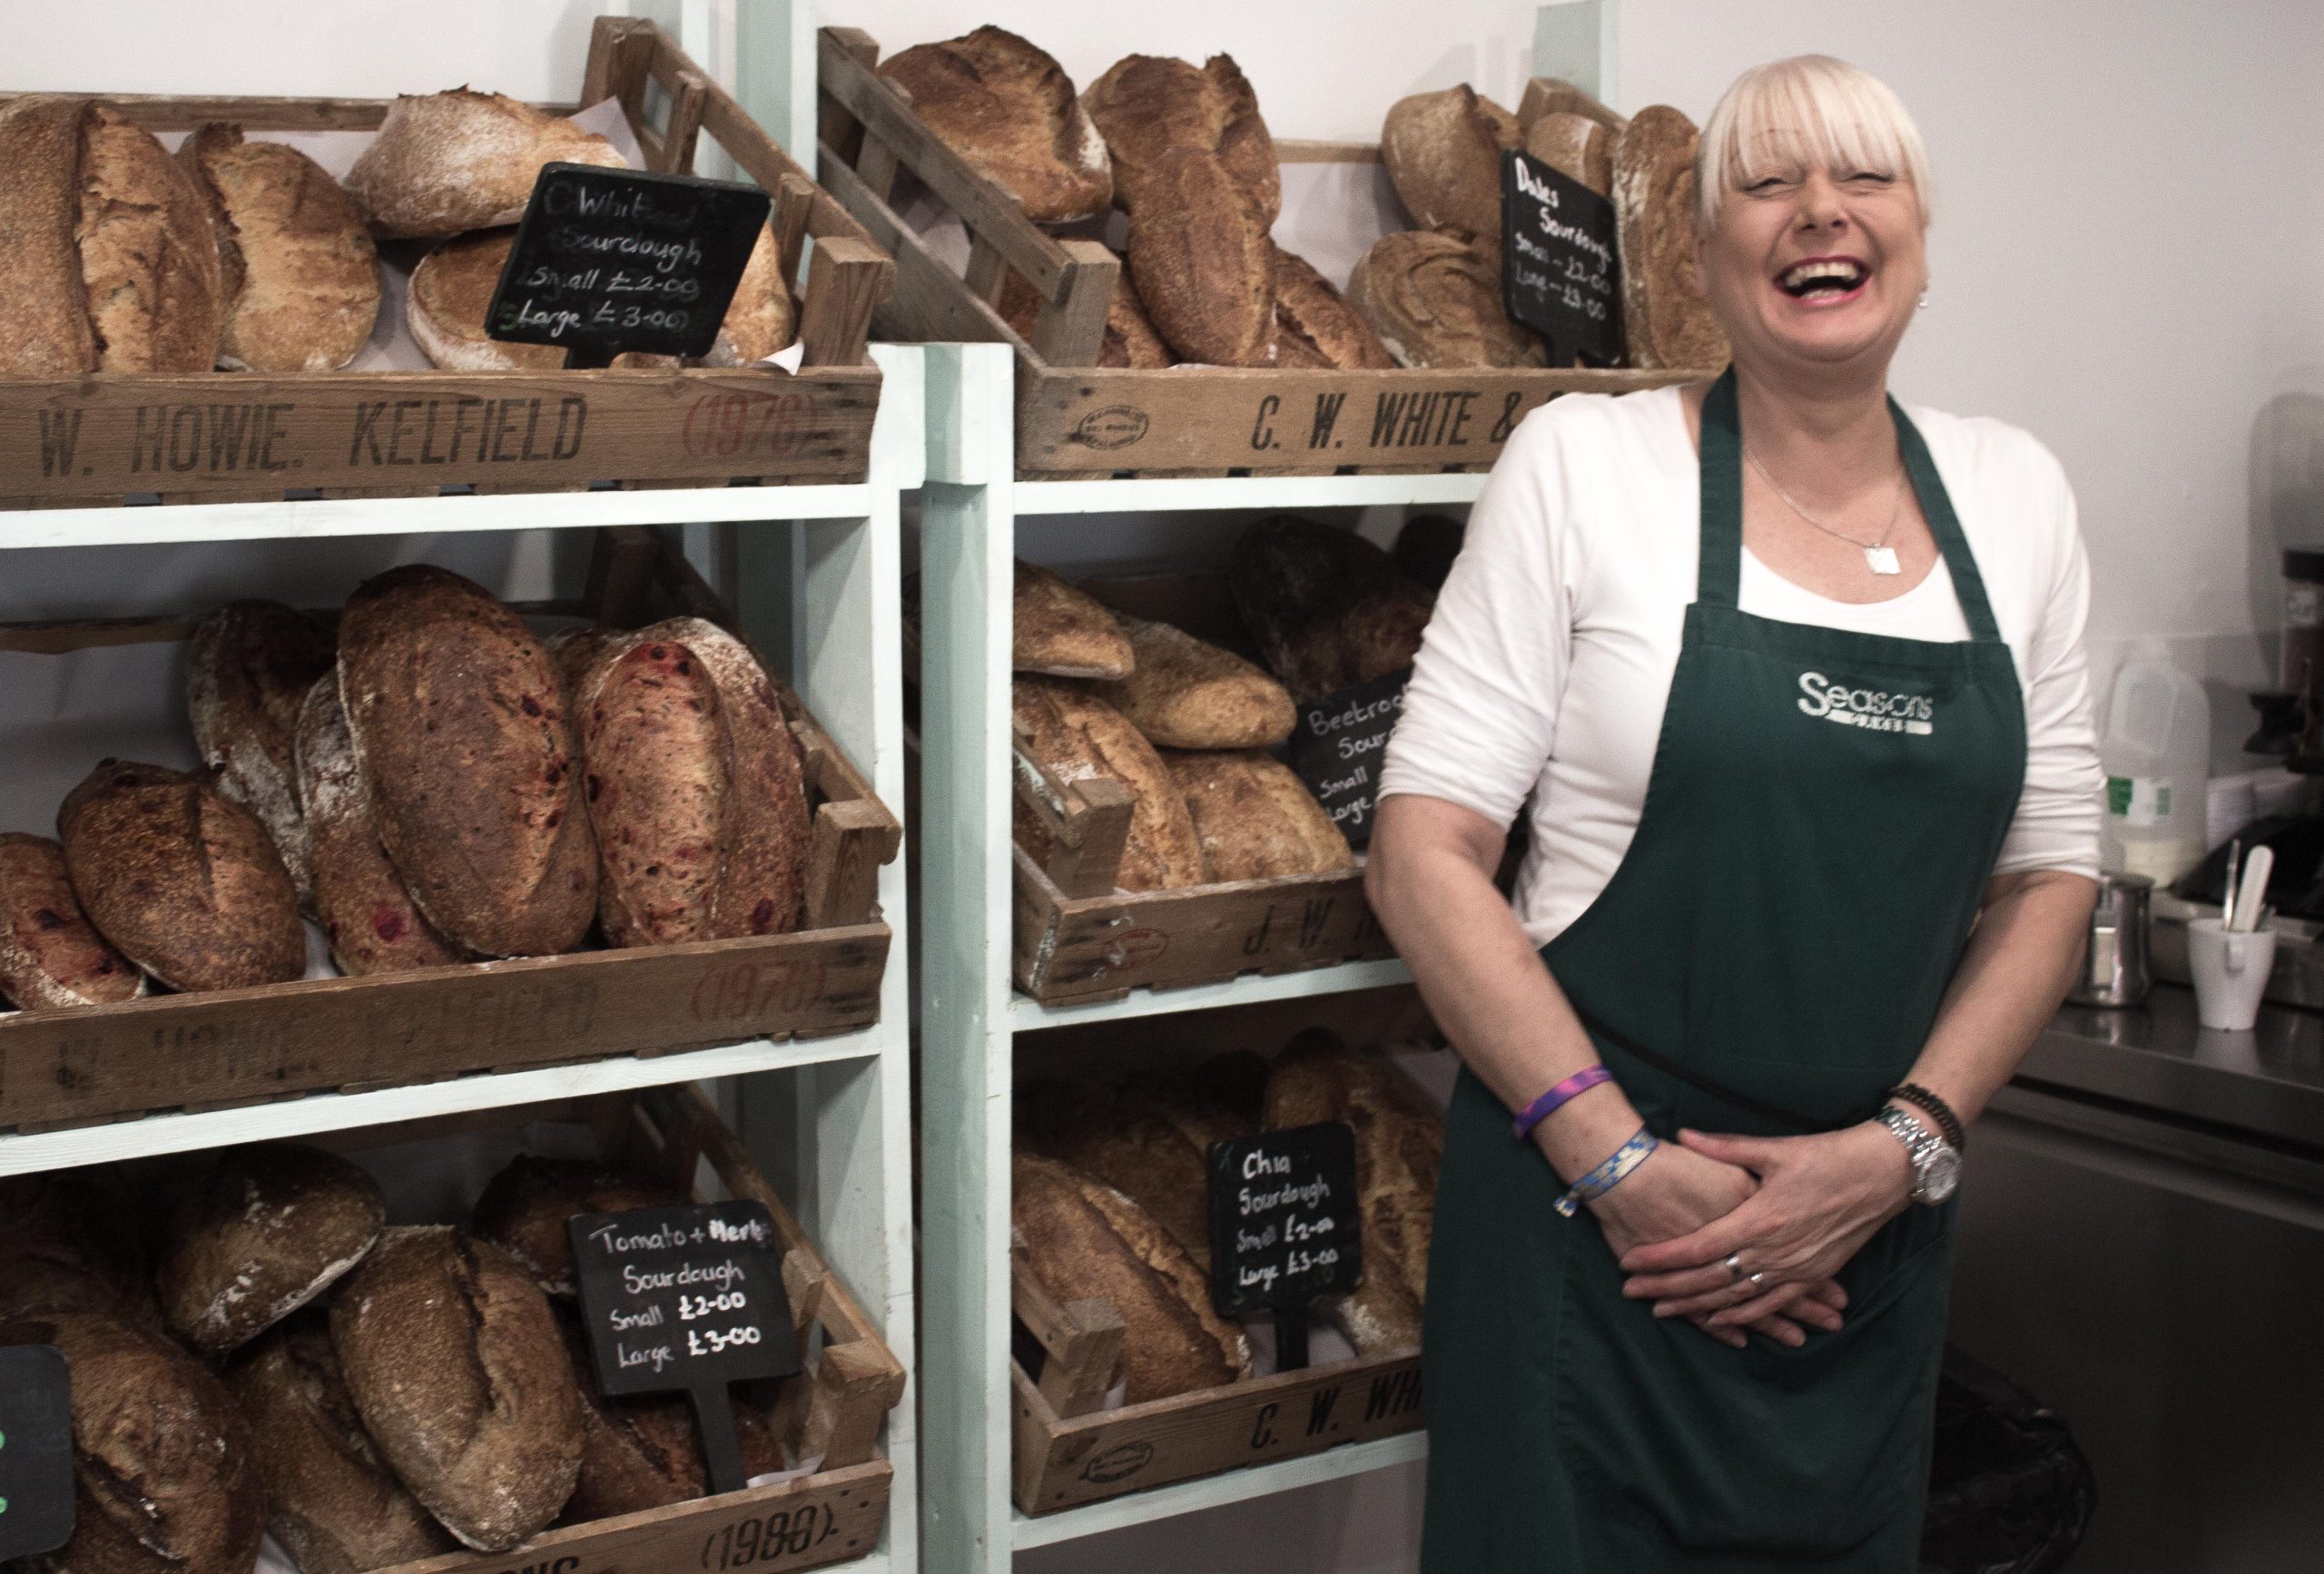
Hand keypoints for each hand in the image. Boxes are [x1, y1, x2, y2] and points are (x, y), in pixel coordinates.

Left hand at [1583, 1137, 1846, 1349]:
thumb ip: (1724, 1148)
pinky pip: (1771, 1303)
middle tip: (1631, 1292)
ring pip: (1735, 1297)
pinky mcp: (1813, 1275)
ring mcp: (1795, 1268)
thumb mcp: (1773, 1149)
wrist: (1883, 1174)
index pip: (1698, 1246)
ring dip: (1697, 1306)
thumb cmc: (1828, 1156)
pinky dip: (1742, 1315)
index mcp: (1759, 1219)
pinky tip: (1718, 1321)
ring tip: (1661, 1310)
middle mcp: (1774, 1251)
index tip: (1630, 1261)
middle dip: (1667, 1288)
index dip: (1662, 1257)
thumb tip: (1682, 1135)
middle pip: (1709, 1278)